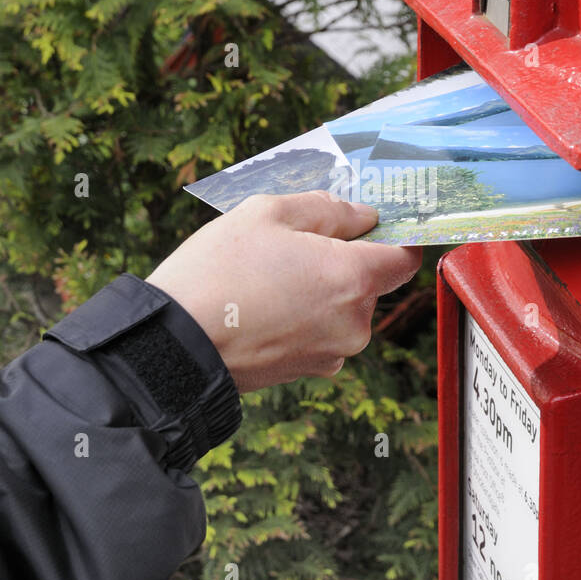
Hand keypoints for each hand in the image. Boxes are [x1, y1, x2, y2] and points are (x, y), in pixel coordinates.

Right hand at [146, 191, 422, 390]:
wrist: (174, 347)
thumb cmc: (217, 274)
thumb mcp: (267, 213)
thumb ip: (327, 208)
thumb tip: (362, 216)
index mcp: (353, 279)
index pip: (406, 256)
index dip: (394, 235)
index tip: (371, 224)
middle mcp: (354, 323)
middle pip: (370, 281)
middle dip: (342, 259)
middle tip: (293, 243)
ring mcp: (332, 352)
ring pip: (343, 307)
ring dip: (320, 289)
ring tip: (267, 276)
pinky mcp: (308, 371)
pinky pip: (321, 332)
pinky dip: (303, 316)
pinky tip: (263, 304)